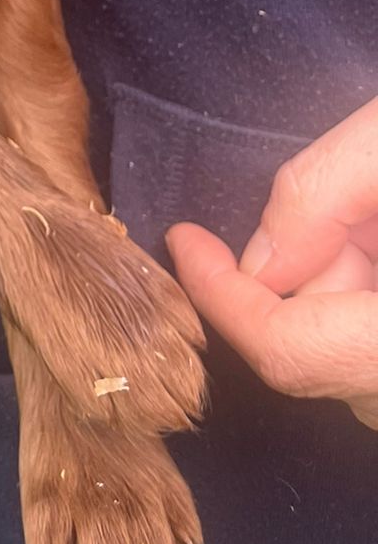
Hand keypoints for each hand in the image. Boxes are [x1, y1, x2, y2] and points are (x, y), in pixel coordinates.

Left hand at [168, 97, 377, 430]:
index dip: (220, 296)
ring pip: (339, 348)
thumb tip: (255, 256)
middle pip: (308, 348)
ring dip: (334, 280)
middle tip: (348, 203)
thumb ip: (322, 193)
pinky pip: (366, 346)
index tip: (184, 244)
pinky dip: (358, 296)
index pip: (285, 350)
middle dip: (295, 270)